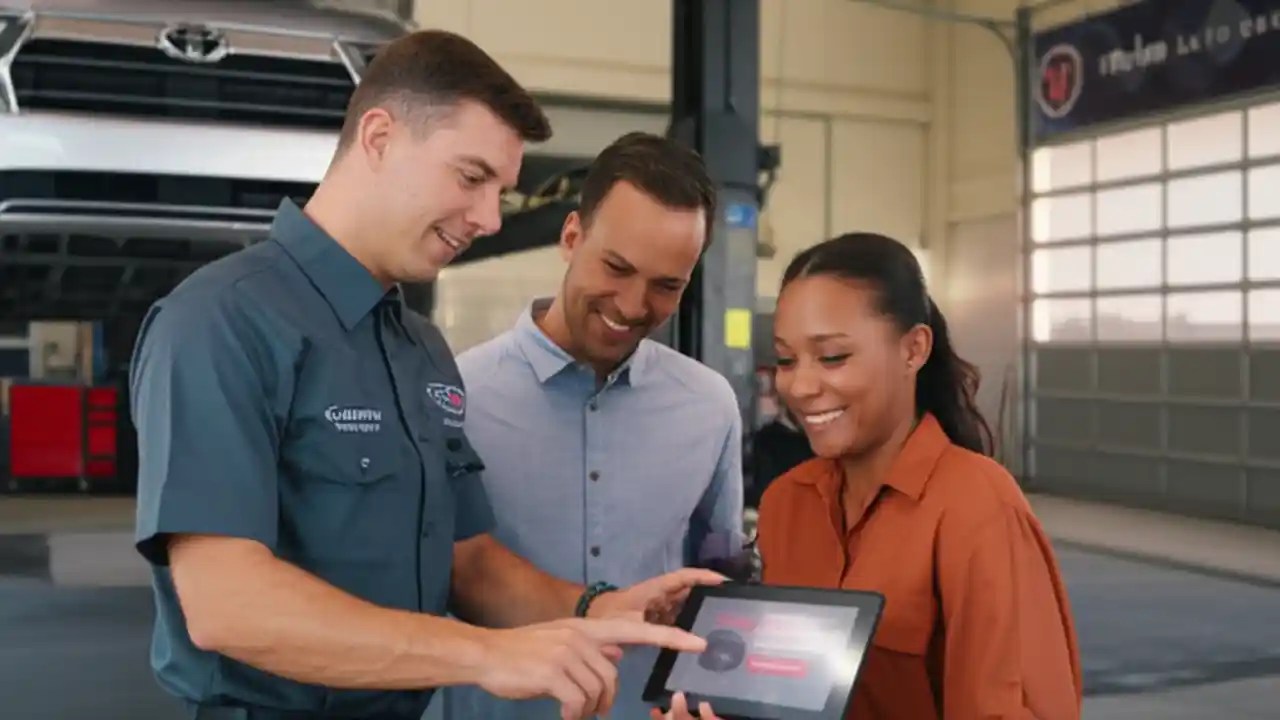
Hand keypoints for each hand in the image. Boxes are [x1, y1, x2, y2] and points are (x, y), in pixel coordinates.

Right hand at [476, 617, 707, 719]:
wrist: (486, 654)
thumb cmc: (523, 654)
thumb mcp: (563, 642)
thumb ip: (592, 648)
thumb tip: (619, 653)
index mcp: (587, 628)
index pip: (638, 630)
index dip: (671, 638)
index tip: (699, 644)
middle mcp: (582, 635)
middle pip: (614, 676)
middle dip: (605, 701)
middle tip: (591, 712)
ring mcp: (567, 651)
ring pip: (598, 692)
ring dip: (586, 710)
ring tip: (570, 711)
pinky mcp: (554, 670)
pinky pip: (578, 702)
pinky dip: (572, 714)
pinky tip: (561, 713)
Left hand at [589, 568, 726, 624]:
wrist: (589, 623)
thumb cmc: (609, 616)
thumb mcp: (636, 626)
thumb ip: (665, 634)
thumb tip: (696, 643)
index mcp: (656, 588)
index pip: (686, 576)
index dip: (706, 577)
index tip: (727, 582)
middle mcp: (660, 594)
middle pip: (689, 590)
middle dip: (709, 595)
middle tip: (732, 607)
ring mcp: (658, 606)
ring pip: (684, 605)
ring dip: (700, 610)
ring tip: (723, 621)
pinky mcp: (655, 619)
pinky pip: (677, 618)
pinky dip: (688, 623)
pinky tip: (701, 635)